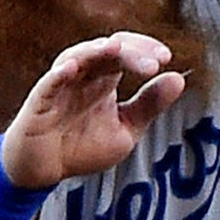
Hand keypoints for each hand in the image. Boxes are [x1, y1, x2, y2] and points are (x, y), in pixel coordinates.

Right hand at [0, 34, 183, 190]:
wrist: (42, 171)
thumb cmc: (81, 148)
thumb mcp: (125, 130)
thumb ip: (149, 105)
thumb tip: (179, 78)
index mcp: (104, 78)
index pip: (126, 51)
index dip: (145, 49)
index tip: (165, 59)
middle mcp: (83, 75)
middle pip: (107, 49)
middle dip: (131, 52)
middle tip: (153, 63)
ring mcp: (60, 84)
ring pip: (77, 56)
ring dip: (96, 51)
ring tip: (115, 49)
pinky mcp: (40, 100)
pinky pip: (48, 82)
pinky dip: (59, 73)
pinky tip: (72, 67)